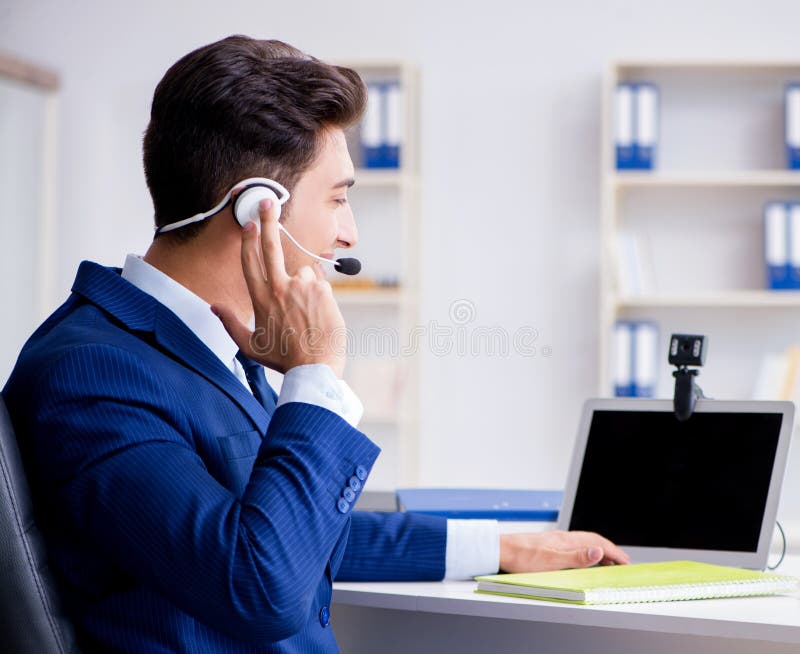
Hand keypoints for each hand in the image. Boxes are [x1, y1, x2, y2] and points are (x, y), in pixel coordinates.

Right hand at [212, 198, 345, 376]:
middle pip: (272, 247)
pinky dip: (321, 297)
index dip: (248, 240)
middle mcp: (279, 287)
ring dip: (306, 288)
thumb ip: (230, 324)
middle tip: (268, 202)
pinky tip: (319, 316)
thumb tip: (214, 307)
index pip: (250, 261)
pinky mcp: (322, 290)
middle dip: (268, 221)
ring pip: (304, 275)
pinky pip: (322, 286)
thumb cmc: (283, 358)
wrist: (315, 367)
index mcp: (260, 299)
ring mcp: (302, 287)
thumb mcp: (250, 346)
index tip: (249, 223)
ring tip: (308, 316)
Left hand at [498, 530, 629, 572]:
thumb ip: (576, 557)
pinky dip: (584, 553)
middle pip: (592, 541)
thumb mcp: (551, 561)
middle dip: (609, 550)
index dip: (613, 551)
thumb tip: (598, 552)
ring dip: (597, 551)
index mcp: (566, 540)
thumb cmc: (521, 556)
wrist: (500, 551)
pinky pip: (573, 547)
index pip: (597, 542)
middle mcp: (562, 538)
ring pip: (583, 543)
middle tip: (621, 561)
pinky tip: (581, 560)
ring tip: (606, 562)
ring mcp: (555, 541)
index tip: (626, 561)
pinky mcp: (547, 546)